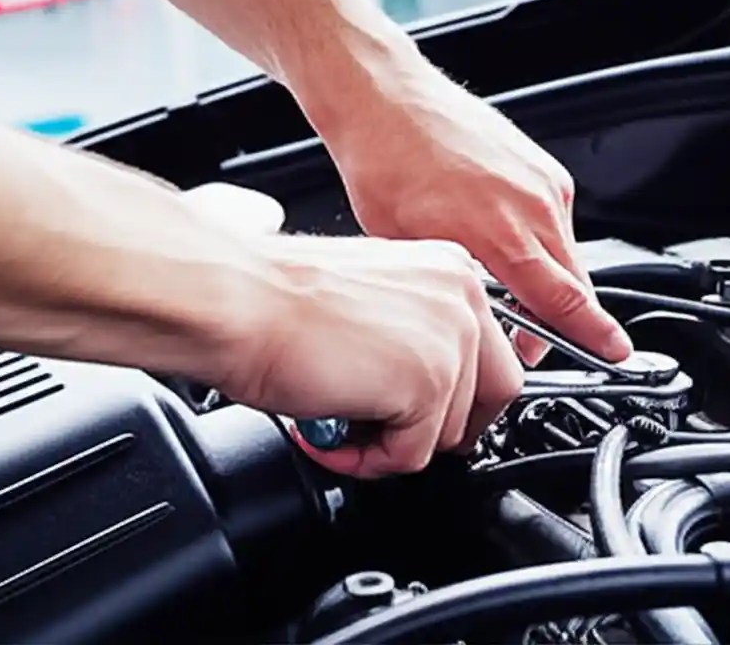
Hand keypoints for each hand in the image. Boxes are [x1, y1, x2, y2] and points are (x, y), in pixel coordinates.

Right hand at [217, 235, 522, 478]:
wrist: (236, 302)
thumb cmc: (273, 297)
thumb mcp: (370, 299)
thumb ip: (412, 329)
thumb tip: (422, 380)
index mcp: (450, 269)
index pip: (491, 353)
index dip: (453, 397)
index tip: (416, 412)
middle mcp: (462, 296)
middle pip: (493, 396)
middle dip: (436, 427)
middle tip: (383, 433)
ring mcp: (452, 339)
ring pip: (447, 433)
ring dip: (391, 444)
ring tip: (336, 425)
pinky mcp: (429, 383)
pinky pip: (412, 456)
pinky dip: (368, 461)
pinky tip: (329, 434)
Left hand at [314, 64, 632, 365]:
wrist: (385, 98)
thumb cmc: (384, 162)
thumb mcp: (407, 247)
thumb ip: (454, 286)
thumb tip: (471, 316)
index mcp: (502, 233)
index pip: (564, 300)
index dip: (593, 334)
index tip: (613, 353)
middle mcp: (533, 205)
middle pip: (574, 284)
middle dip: (560, 322)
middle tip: (525, 343)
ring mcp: (542, 181)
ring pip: (566, 253)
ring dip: (547, 281)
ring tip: (500, 287)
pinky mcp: (541, 165)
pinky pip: (556, 221)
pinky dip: (540, 244)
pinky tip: (500, 244)